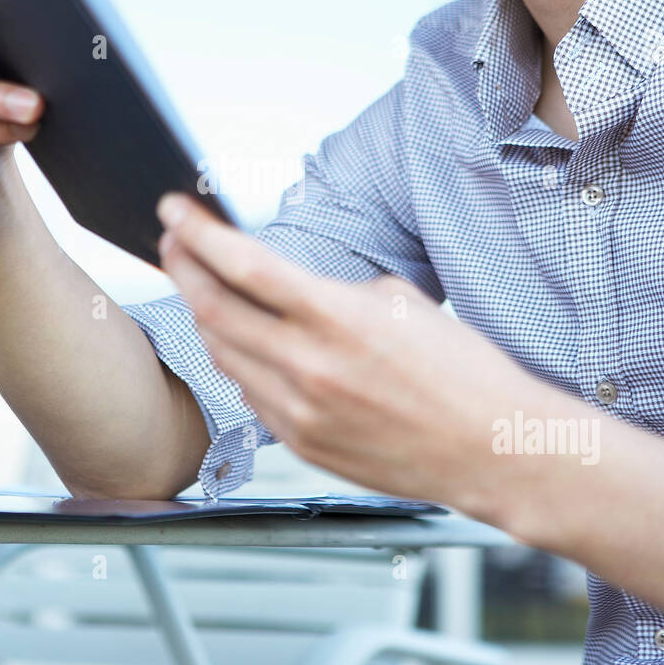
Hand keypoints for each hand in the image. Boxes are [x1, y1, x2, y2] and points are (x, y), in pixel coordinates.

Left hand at [154, 191, 544, 515]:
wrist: (492, 451)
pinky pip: (248, 393)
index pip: (245, 266)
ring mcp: (300, 411)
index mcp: (340, 319)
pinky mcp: (301, 443)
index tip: (172, 213)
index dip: (198, 235)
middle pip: (213, 309)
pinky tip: (240, 342)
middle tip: (171, 244)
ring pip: (222, 354)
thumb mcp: (402, 303)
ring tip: (201, 287)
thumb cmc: (462, 373)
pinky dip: (236, 360)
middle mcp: (311, 367)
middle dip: (182, 268)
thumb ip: (336, 291)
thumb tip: (294, 286)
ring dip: (204, 315)